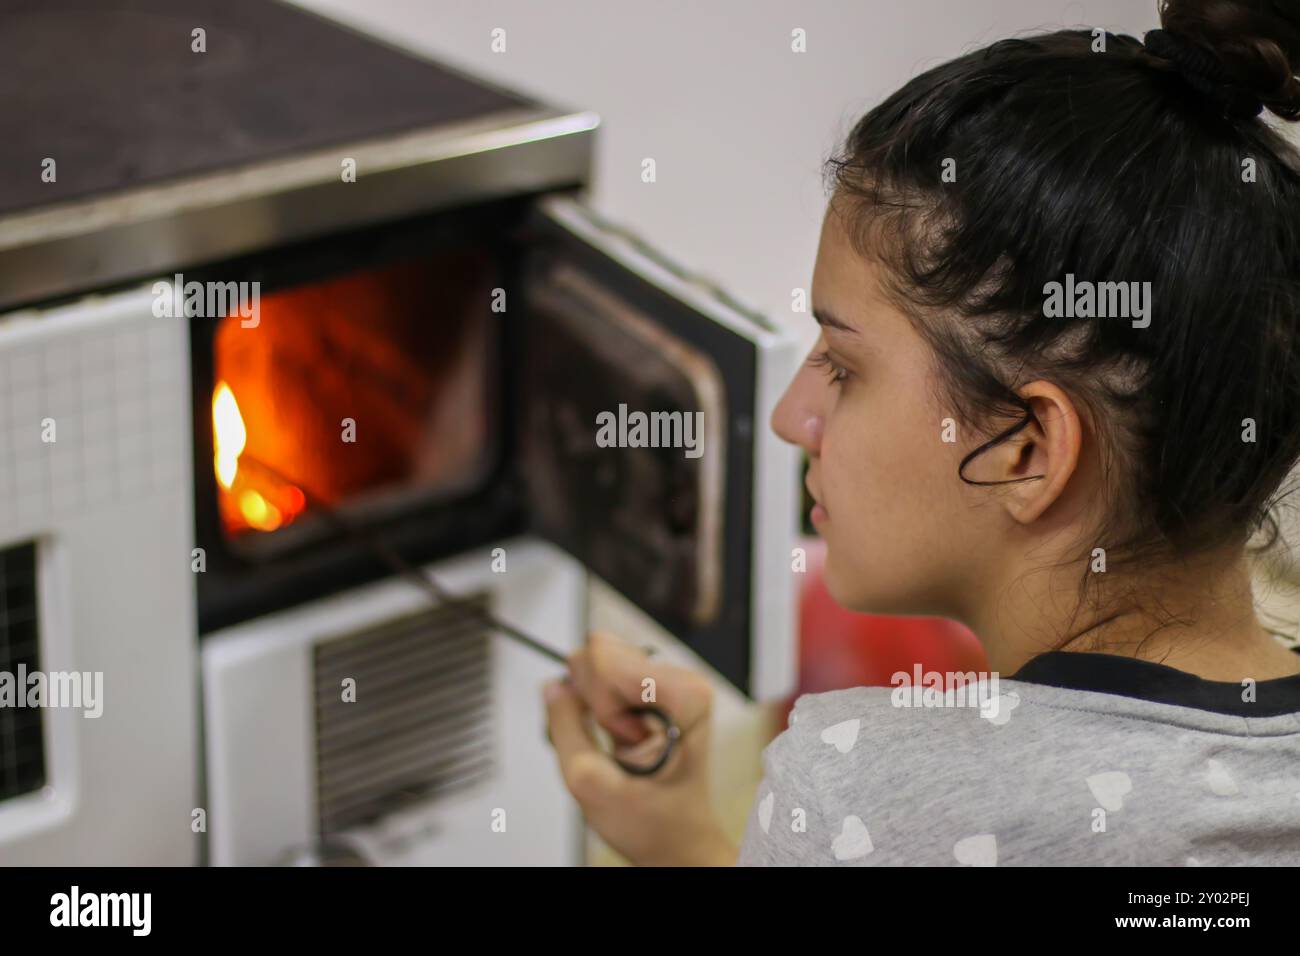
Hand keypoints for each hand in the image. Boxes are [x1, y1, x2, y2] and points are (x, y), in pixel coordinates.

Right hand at [543, 631, 736, 865]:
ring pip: (599, 662)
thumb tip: (552, 686)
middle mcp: (684, 679)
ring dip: (599, 707)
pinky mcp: (656, 688)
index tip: (621, 741)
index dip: (599, 706)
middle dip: (597, 703)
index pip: (606, 658)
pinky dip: (601, 708)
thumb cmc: (652, 821)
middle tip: (621, 744)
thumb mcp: (591, 784)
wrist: (678, 840)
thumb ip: (565, 727)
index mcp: (684, 695)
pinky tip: (623, 738)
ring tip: (626, 745)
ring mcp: (671, 682)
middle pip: (602, 653)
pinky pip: (605, 676)